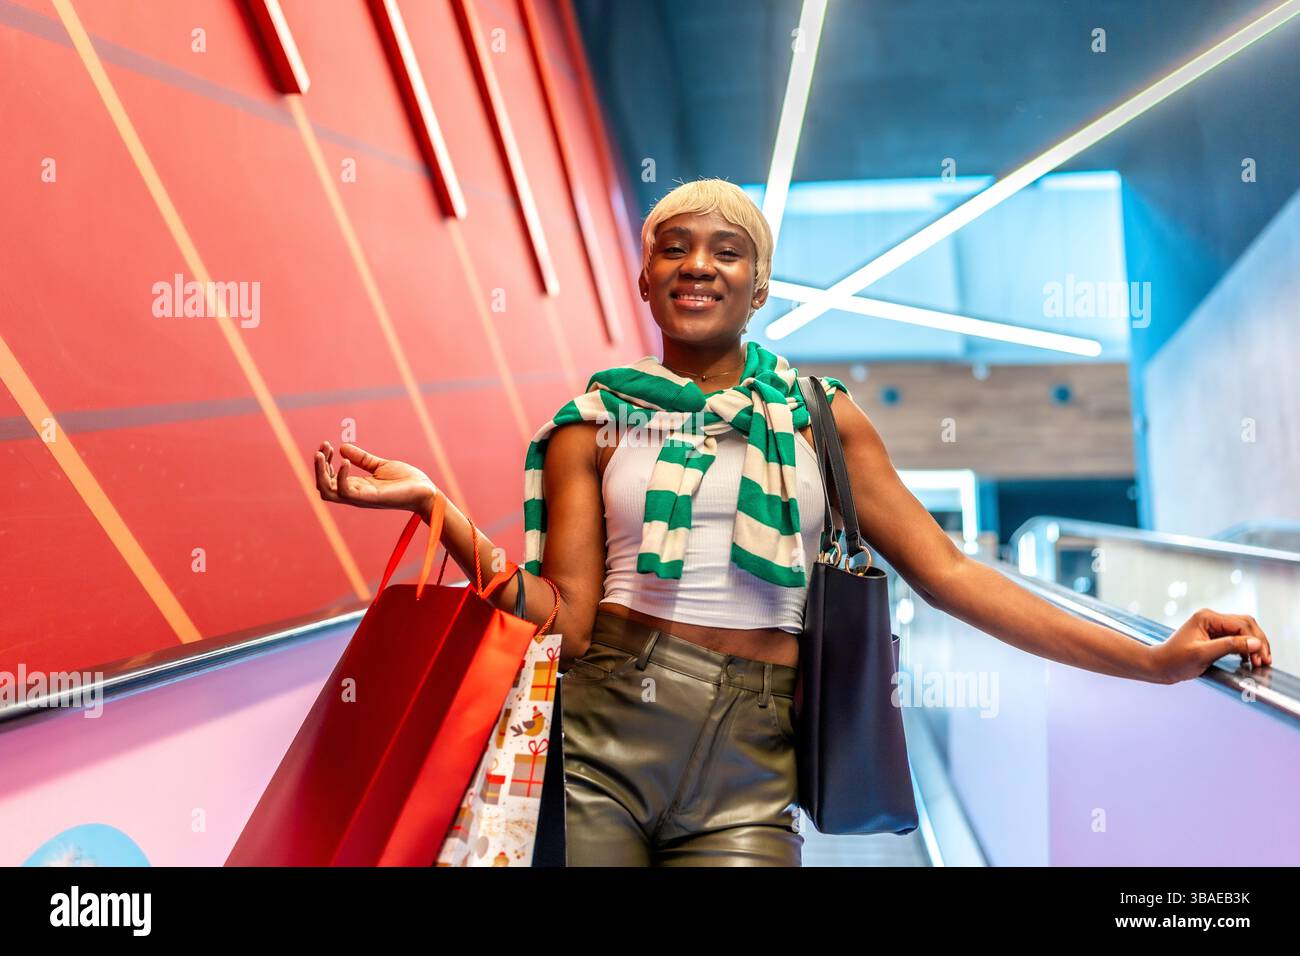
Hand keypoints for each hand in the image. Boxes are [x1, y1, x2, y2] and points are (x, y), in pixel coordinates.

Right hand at [314, 440, 436, 514]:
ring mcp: (361, 497)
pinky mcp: (370, 498)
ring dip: (321, 472)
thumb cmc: (405, 480)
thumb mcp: (380, 465)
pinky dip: (340, 476)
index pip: (329, 479)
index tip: (326, 445)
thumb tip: (342, 447)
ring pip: (327, 491)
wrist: (425, 490)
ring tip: (323, 453)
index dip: (324, 462)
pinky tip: (344, 461)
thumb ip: (362, 459)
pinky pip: (346, 491)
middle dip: (318, 466)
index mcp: (356, 486)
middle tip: (322, 448)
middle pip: (323, 486)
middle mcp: (355, 494)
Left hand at [1151, 607, 1272, 683]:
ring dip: (1254, 645)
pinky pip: (1236, 638)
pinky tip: (1250, 660)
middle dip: (1258, 642)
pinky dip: (1246, 648)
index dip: (1254, 641)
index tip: (1261, 658)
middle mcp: (1211, 618)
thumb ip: (1229, 647)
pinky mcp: (1214, 636)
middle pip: (1246, 625)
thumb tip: (1255, 643)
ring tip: (1260, 662)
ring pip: (1244, 631)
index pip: (1240, 624)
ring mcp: (1213, 626)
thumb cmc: (1175, 660)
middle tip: (1265, 661)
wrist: (1160, 666)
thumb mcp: (1203, 654)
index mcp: (1207, 617)